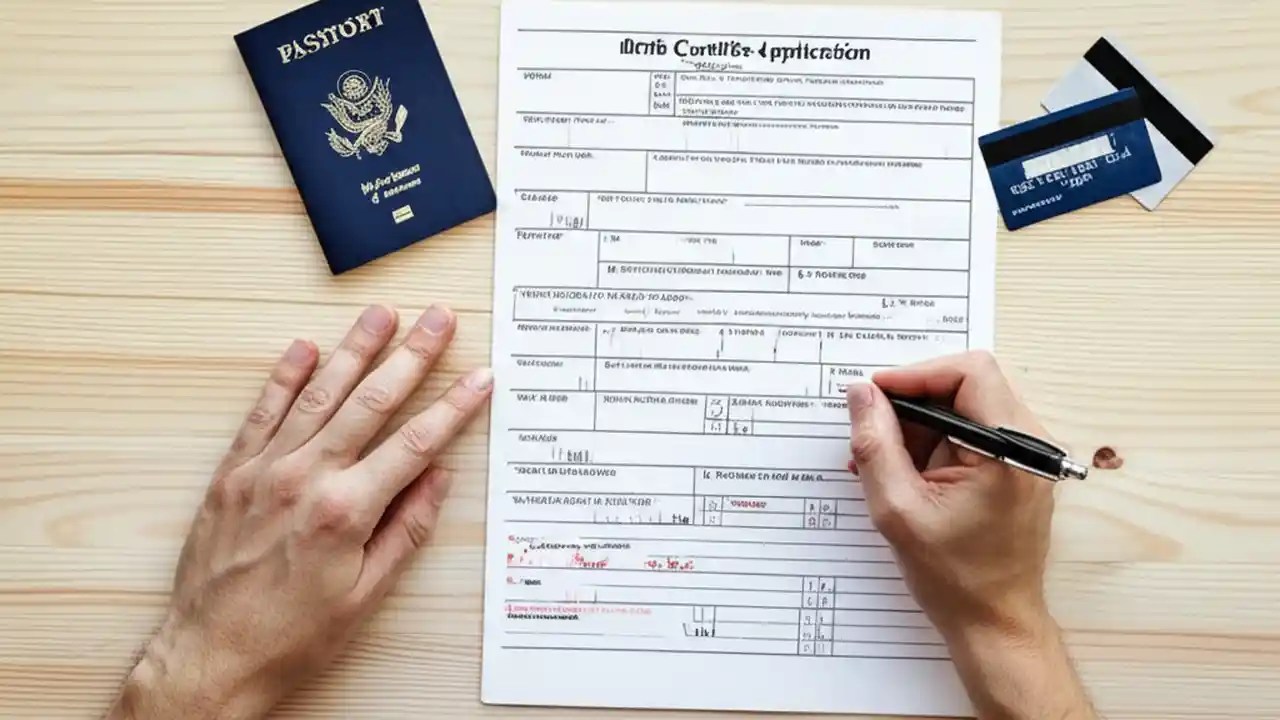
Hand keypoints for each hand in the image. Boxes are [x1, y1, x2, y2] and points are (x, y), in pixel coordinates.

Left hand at [106, 305, 492, 719]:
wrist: (209, 658)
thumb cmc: (291, 638)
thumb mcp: (366, 595)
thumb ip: (405, 530)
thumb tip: (438, 479)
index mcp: (346, 510)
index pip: (416, 444)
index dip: (455, 406)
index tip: (481, 378)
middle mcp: (305, 478)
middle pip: (371, 402)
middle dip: (411, 355)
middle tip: (437, 318)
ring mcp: (264, 470)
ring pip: (319, 395)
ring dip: (353, 349)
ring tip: (381, 314)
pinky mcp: (233, 474)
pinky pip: (263, 413)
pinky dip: (284, 378)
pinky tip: (304, 348)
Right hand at [846, 350, 1052, 639]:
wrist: (994, 622)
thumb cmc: (953, 577)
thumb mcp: (897, 508)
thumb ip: (875, 445)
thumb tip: (861, 395)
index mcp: (1009, 450)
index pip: (969, 372)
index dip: (916, 375)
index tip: (876, 396)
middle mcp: (1028, 445)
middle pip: (965, 386)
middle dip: (911, 405)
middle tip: (871, 434)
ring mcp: (1026, 457)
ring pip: (964, 409)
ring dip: (918, 428)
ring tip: (881, 463)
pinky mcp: (1016, 469)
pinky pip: (970, 434)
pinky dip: (934, 445)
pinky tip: (904, 474)